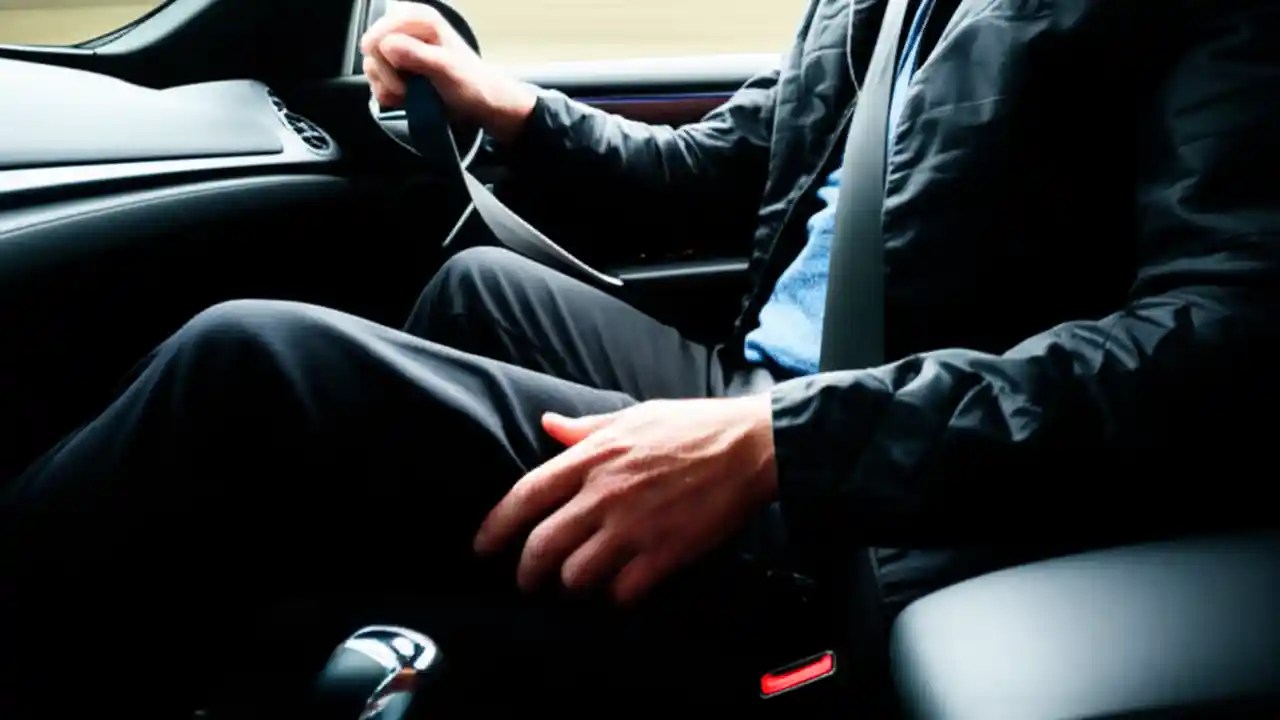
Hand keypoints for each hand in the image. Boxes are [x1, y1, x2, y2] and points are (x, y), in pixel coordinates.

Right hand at [359, 0, 536, 141]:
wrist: (480, 104)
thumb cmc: (470, 84)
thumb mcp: (446, 69)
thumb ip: (417, 55)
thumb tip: (386, 45)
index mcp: (418, 18)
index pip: (379, 33)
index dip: (386, 58)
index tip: (405, 75)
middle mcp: (405, 29)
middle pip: (371, 50)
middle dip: (387, 75)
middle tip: (410, 89)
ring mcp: (398, 49)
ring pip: (370, 68)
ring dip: (389, 87)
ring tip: (413, 93)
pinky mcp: (395, 70)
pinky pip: (375, 82)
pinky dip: (389, 94)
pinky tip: (408, 97)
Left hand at [473, 395, 778, 604]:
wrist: (750, 447)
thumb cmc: (693, 426)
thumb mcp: (634, 416)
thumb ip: (586, 428)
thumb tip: (547, 424)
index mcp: (592, 456)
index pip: (524, 496)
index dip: (495, 527)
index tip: (482, 548)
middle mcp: (604, 494)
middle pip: (541, 547)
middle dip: (527, 573)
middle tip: (528, 582)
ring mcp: (633, 527)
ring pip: (576, 576)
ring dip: (573, 586)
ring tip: (579, 584)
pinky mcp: (664, 553)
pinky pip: (621, 592)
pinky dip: (615, 597)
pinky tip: (621, 589)